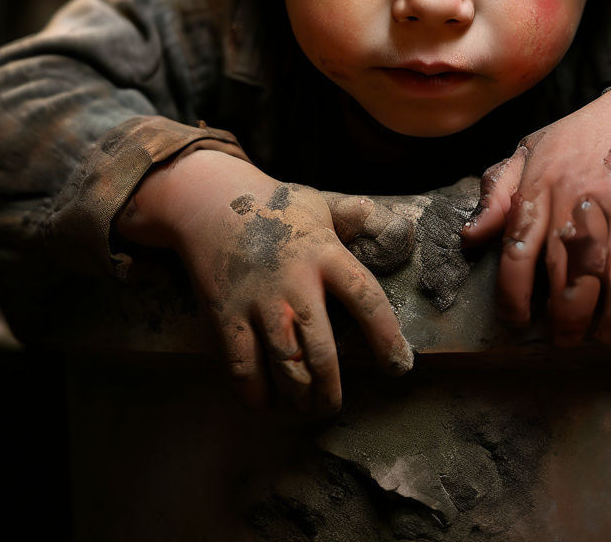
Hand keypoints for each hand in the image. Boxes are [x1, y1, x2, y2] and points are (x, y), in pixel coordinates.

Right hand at [117, 150, 413, 414]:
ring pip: (284, 367)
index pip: (364, 299)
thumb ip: (355, 217)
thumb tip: (395, 225)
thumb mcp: (319, 204)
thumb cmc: (274, 206)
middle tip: (334, 405)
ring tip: (307, 408)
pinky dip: (257, 395)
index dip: (386, 337)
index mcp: (324, 253)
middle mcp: (293, 283)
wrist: (210, 203)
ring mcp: (257, 303)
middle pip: (320, 351)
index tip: (400, 366)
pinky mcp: (226, 318)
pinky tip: (269, 402)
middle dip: (331, 388)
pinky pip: (242, 369)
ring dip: (299, 398)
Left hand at [461, 87, 610, 344]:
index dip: (512, 292)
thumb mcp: (527, 152)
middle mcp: (572, 200)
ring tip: (584, 340)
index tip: (513, 321)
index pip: (517, 246)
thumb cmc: (577, 137)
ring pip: (599, 276)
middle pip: (560, 269)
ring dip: (592, 317)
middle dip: (557, 316)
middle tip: (555, 341)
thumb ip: (496, 195)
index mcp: (537, 185)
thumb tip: (470, 238)